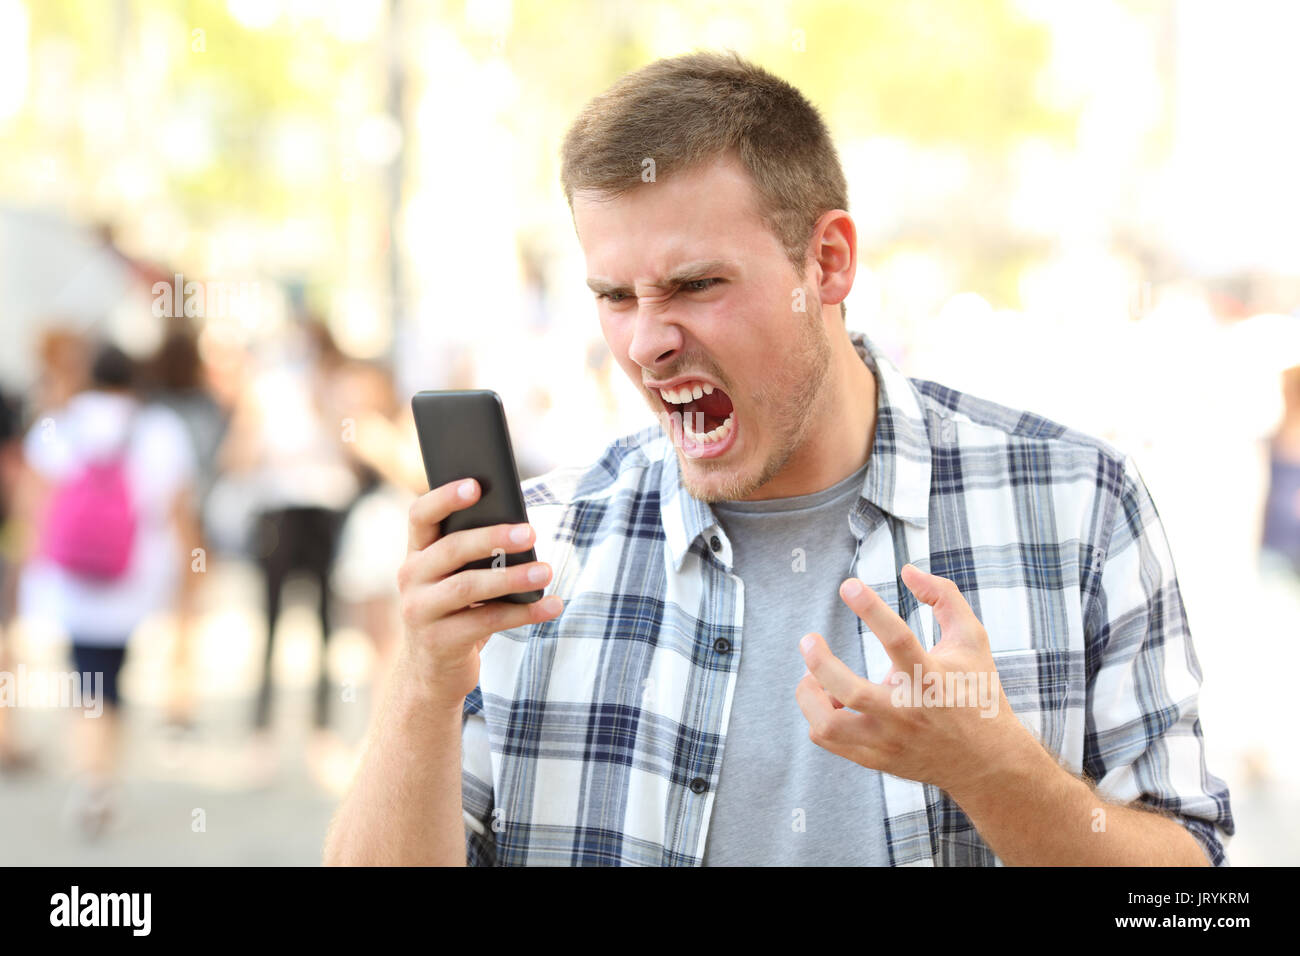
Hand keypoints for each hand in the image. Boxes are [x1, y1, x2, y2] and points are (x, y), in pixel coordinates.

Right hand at [396, 478, 563, 709]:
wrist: (432, 673)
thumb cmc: (457, 612)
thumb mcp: (457, 579)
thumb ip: (475, 555)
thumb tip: (523, 530)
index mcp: (417, 554)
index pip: (421, 515)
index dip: (445, 497)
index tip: (477, 484)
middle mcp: (410, 578)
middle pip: (451, 549)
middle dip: (492, 537)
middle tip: (530, 532)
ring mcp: (420, 611)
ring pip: (468, 587)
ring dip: (512, 577)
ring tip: (546, 571)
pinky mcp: (439, 642)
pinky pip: (487, 622)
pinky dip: (524, 613)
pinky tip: (552, 605)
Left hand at [795, 564, 1029, 796]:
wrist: (988, 763)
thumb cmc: (977, 692)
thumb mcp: (972, 640)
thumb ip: (944, 597)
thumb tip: (907, 570)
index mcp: (932, 679)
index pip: (898, 640)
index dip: (871, 608)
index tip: (847, 585)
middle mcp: (908, 713)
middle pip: (851, 691)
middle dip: (820, 662)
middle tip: (808, 640)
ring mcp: (889, 740)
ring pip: (829, 725)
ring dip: (809, 696)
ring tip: (812, 676)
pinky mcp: (876, 759)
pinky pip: (830, 740)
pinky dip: (818, 716)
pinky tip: (828, 699)